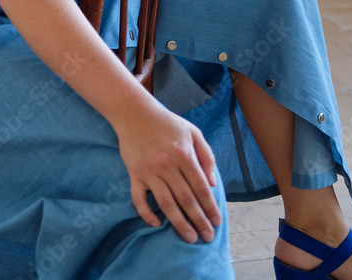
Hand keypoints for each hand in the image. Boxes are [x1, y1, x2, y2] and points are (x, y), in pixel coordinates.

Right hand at [114, 102, 221, 243]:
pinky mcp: (134, 174)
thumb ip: (206, 156)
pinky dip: (147, 214)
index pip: (200, 187)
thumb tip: (212, 183)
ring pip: (166, 204)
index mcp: (184, 154)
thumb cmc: (167, 123)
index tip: (217, 221)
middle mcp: (167, 165)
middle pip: (186, 199)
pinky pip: (139, 199)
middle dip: (199, 220)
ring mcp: (149, 171)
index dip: (210, 206)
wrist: (135, 113)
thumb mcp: (192, 132)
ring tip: (190, 238)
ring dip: (179, 223)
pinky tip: (157, 224)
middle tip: (208, 237)